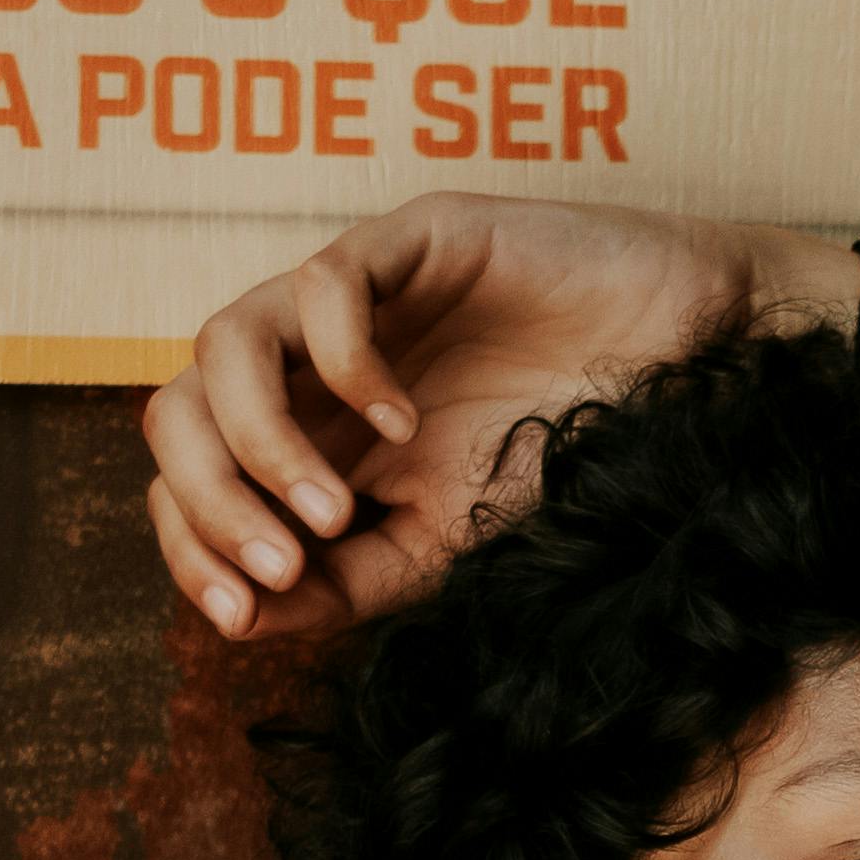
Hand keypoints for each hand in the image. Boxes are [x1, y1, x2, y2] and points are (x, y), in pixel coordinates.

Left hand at [141, 193, 748, 639]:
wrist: (683, 375)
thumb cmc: (566, 452)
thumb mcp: (441, 549)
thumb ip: (343, 584)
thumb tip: (237, 618)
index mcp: (306, 434)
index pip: (190, 476)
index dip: (192, 544)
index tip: (242, 611)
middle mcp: (308, 366)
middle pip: (176, 411)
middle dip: (210, 499)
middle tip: (285, 565)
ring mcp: (353, 301)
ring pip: (222, 345)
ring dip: (261, 444)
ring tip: (333, 509)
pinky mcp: (408, 242)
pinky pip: (323, 288)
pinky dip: (344, 366)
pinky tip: (404, 419)